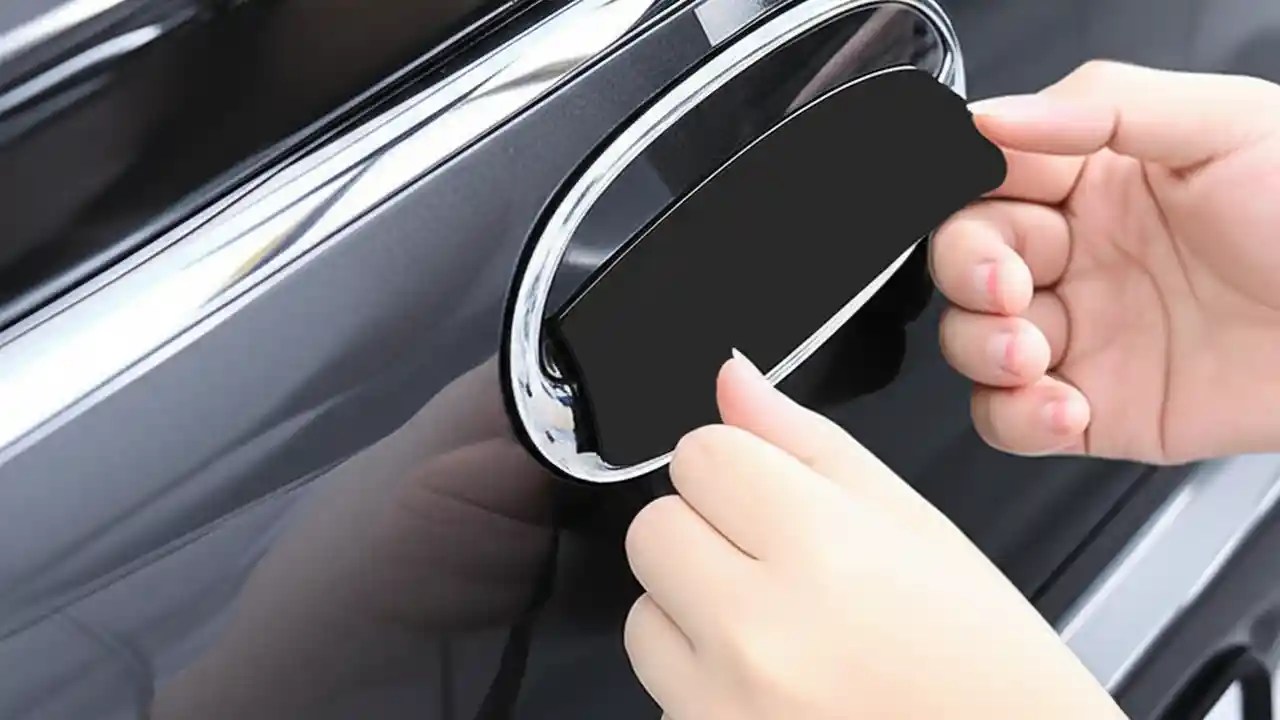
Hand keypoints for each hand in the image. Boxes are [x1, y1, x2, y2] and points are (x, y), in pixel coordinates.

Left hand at [623, 355, 1123, 719]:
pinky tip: (777, 692)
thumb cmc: (983, 662)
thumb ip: (806, 443)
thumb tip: (732, 378)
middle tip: (779, 573)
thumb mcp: (915, 526)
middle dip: (703, 538)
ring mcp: (720, 703)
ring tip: (782, 641)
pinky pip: (663, 694)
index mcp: (819, 545)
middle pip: (653, 529)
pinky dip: (704, 688)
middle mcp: (757, 628)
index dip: (736, 470)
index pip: (698, 455)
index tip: (770, 499)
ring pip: (643, 617)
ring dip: (693, 618)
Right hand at [932, 60, 1279, 463]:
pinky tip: (1062, 407)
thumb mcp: (1226, 125)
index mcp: (1096, 181)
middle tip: (1009, 288)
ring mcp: (1084, 335)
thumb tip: (992, 117)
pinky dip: (1017, 418)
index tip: (994, 209)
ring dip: (981, 351)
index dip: (968, 199)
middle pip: (963, 265)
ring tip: (1031, 354)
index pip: (988, 184)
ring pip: (972, 344)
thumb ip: (1102, 107)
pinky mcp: (1099, 408)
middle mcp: (1080, 257)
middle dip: (970, 278)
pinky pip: (1014, 420)